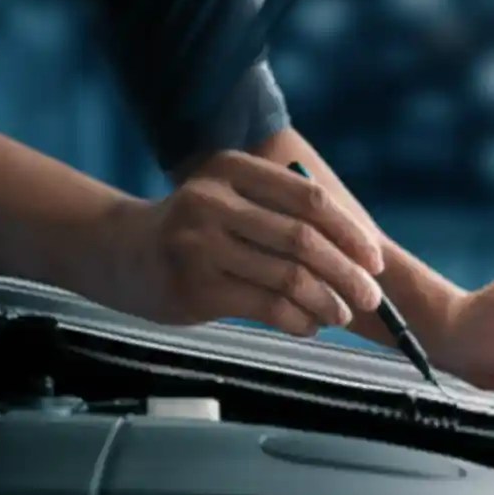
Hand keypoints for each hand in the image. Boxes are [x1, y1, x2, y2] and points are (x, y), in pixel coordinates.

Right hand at [103, 151, 386, 335]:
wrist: (118, 251)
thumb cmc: (196, 228)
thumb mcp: (232, 199)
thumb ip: (283, 212)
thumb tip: (358, 251)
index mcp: (232, 170)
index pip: (309, 199)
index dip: (350, 232)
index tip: (375, 260)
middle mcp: (212, 201)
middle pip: (303, 240)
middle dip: (347, 273)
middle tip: (370, 297)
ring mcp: (199, 244)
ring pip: (288, 277)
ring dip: (326, 302)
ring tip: (342, 314)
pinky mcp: (193, 287)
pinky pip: (265, 307)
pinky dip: (298, 320)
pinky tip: (309, 325)